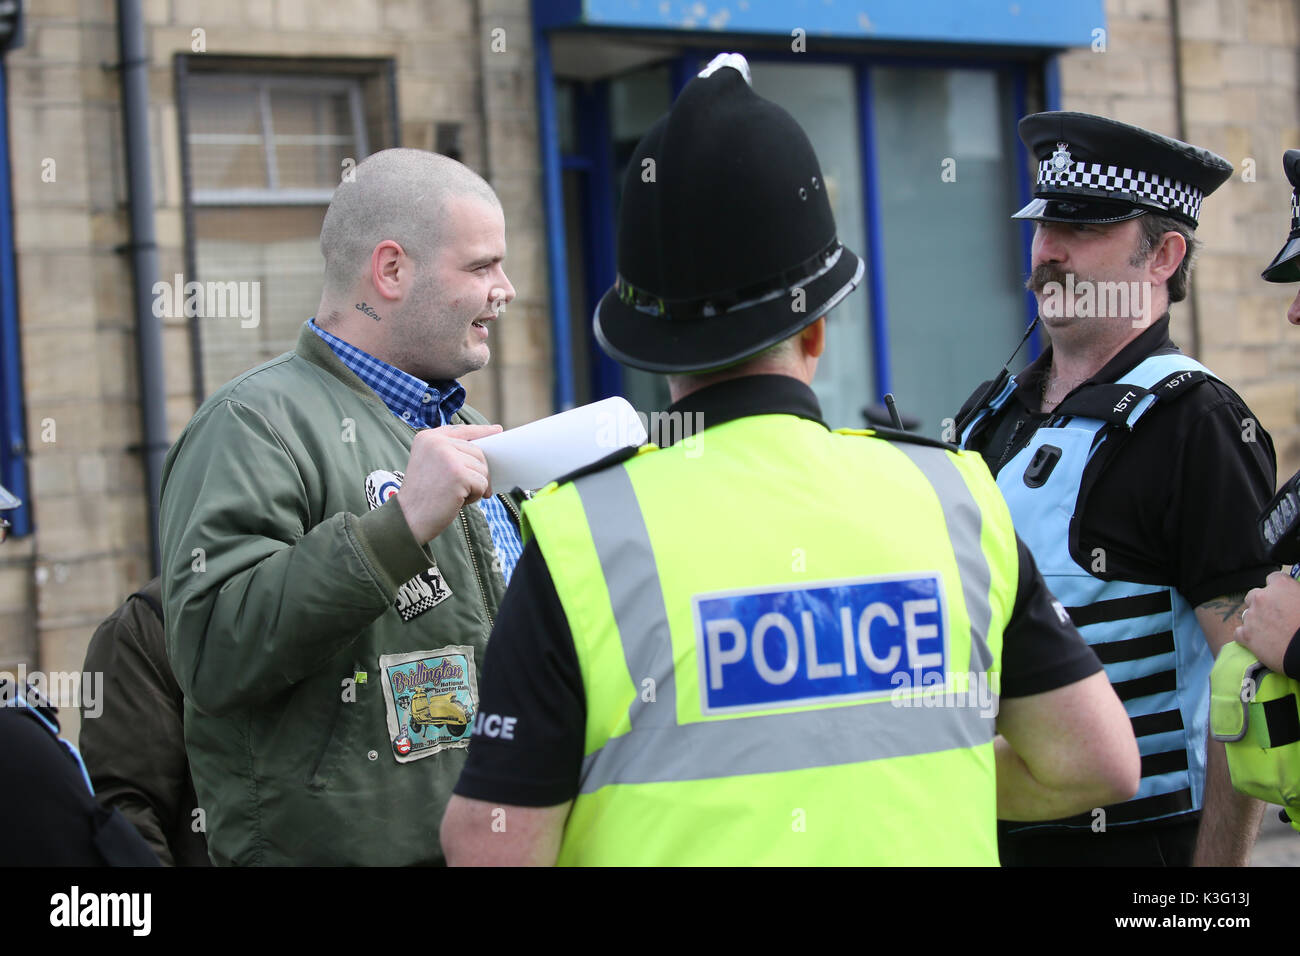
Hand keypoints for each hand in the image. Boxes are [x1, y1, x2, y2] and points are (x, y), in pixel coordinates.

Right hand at [395, 424, 500, 543]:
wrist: (409, 518)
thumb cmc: (422, 496)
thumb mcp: (430, 465)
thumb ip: (451, 453)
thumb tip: (484, 454)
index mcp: (428, 438)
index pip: (461, 430)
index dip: (480, 431)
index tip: (496, 430)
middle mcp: (437, 442)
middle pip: (477, 452)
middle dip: (477, 473)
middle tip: (464, 490)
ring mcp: (448, 457)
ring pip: (482, 468)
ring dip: (474, 487)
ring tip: (453, 494)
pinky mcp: (459, 474)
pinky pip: (482, 483)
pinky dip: (474, 496)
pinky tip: (456, 500)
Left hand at [1235, 571, 1299, 672]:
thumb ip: (1294, 594)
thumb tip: (1292, 597)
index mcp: (1281, 586)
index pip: (1273, 578)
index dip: (1278, 588)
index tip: (1281, 596)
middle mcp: (1262, 597)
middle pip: (1254, 595)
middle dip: (1262, 604)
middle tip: (1274, 615)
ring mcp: (1251, 616)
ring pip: (1246, 614)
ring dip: (1255, 620)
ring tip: (1269, 631)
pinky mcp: (1246, 634)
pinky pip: (1239, 632)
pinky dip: (1246, 636)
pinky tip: (1258, 641)